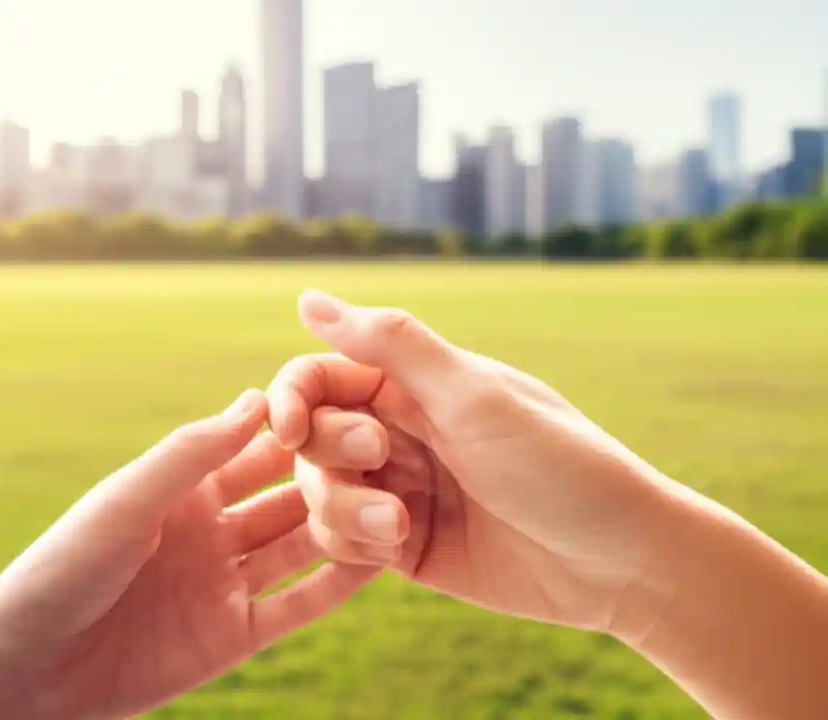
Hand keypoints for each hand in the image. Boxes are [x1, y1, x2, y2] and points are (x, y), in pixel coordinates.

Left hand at [0, 389, 376, 719]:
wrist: (32, 670)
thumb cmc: (62, 570)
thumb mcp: (125, 503)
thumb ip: (190, 455)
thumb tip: (257, 399)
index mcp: (181, 488)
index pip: (255, 446)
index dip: (301, 425)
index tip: (354, 395)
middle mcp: (210, 529)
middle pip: (287, 494)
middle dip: (334, 472)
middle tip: (389, 447)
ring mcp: (224, 582)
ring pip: (301, 547)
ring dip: (345, 525)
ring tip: (400, 500)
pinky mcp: (233, 635)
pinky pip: (298, 606)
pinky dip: (338, 586)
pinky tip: (381, 562)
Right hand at [267, 290, 671, 633]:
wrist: (622, 564)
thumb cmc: (560, 465)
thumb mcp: (473, 396)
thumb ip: (389, 344)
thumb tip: (308, 298)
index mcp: (415, 384)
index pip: (319, 375)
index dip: (290, 399)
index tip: (286, 432)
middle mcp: (401, 432)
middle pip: (309, 437)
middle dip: (329, 457)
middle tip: (383, 463)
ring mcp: (400, 490)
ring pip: (319, 492)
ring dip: (341, 510)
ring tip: (396, 530)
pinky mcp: (403, 547)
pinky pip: (340, 540)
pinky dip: (348, 545)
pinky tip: (393, 550)